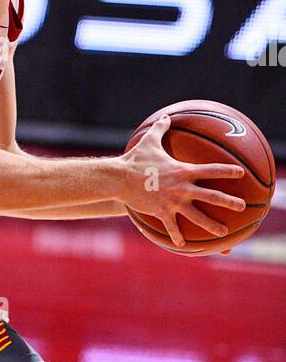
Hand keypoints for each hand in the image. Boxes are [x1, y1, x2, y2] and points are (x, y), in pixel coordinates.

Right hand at [119, 115, 245, 248]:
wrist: (120, 178)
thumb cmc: (135, 159)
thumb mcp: (149, 141)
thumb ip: (161, 129)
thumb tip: (165, 116)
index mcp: (184, 171)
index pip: (212, 170)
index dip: (228, 171)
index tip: (240, 174)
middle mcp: (183, 188)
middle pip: (212, 196)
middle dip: (229, 202)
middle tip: (242, 207)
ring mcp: (174, 202)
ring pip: (198, 216)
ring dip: (212, 225)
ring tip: (223, 233)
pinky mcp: (162, 212)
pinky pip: (172, 227)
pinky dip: (177, 236)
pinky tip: (183, 244)